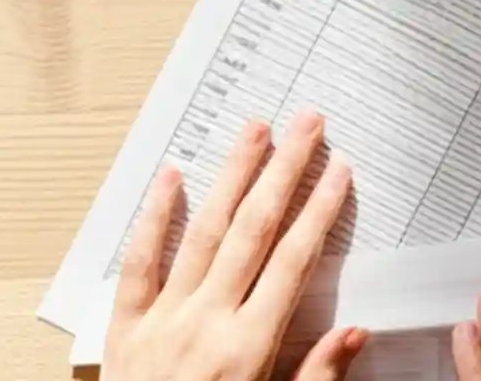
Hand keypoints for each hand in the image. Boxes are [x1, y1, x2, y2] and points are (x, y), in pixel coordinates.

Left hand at [104, 111, 365, 380]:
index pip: (294, 262)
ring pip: (204, 231)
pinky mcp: (125, 326)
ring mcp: (162, 319)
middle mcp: (205, 323)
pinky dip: (156, 215)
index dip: (320, 211)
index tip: (338, 172)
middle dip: (285, 170)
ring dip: (232, 175)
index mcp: (248, 349)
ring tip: (253, 130)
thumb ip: (316, 378)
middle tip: (305, 124)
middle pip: (254, 230)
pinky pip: (139, 261)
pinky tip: (172, 175)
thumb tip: (354, 333)